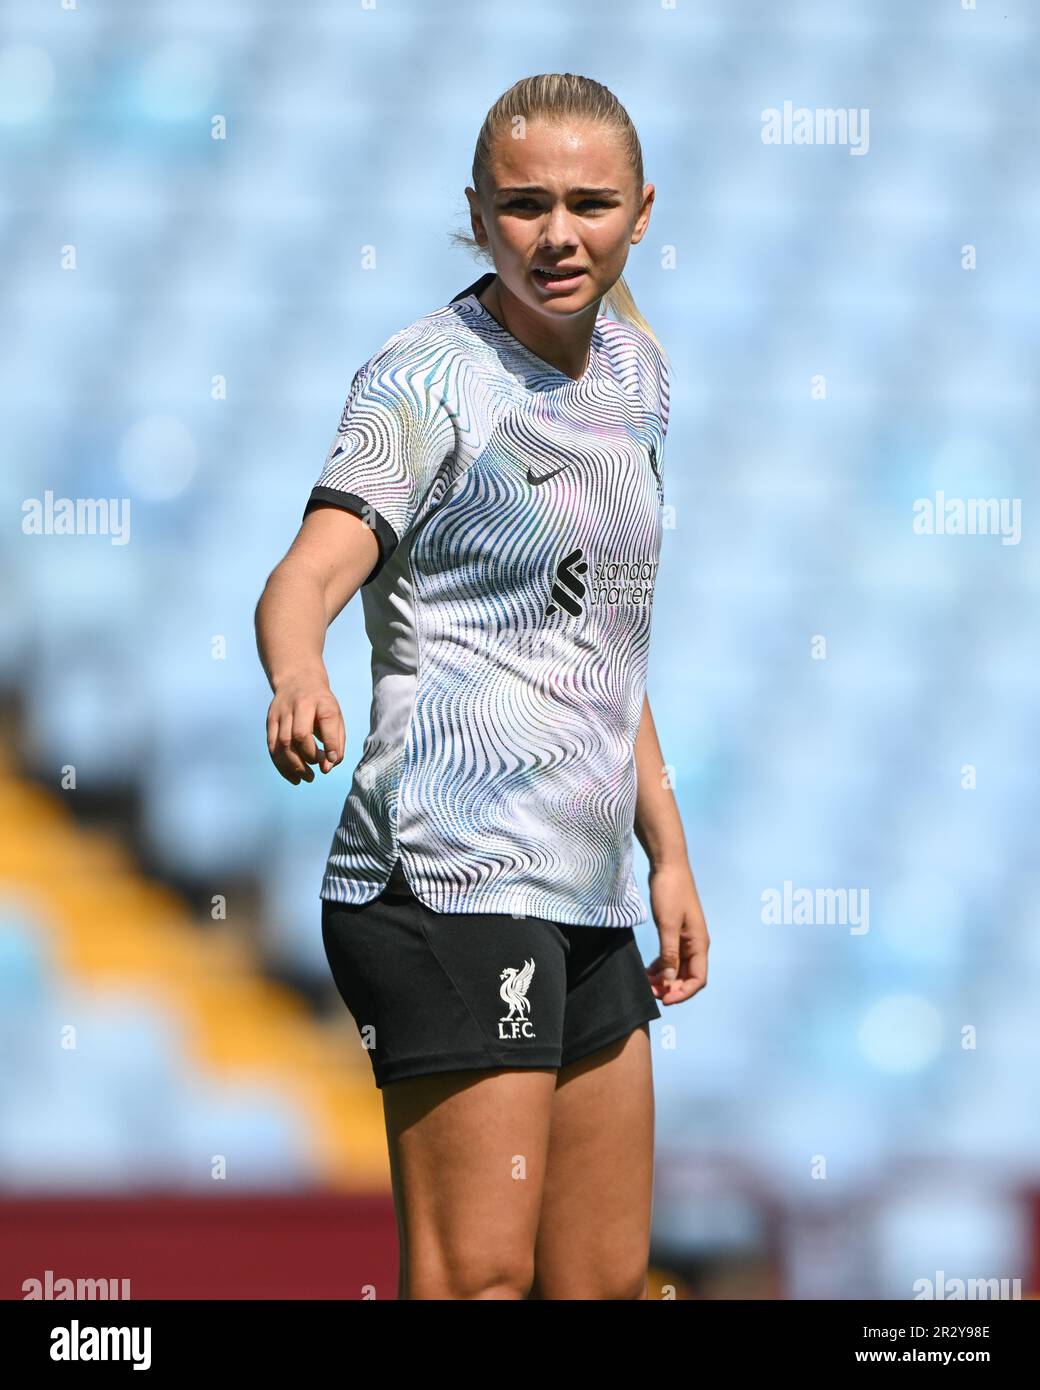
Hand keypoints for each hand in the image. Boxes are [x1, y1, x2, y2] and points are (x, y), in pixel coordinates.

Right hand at [266, 669, 344, 784]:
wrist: (298, 680)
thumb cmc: (321, 706)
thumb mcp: (336, 718)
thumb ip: (336, 744)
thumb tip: (327, 768)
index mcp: (322, 701)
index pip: (327, 720)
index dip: (331, 743)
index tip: (332, 759)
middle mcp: (300, 705)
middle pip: (300, 734)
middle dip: (309, 757)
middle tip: (318, 769)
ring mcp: (282, 712)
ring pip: (283, 743)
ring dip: (294, 766)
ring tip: (307, 778)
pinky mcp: (270, 720)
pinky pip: (272, 747)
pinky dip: (282, 765)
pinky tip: (293, 776)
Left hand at [645, 862, 708, 1004]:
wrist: (668, 865)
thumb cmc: (670, 891)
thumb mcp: (667, 924)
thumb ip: (669, 954)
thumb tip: (669, 981)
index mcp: (699, 943)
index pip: (698, 979)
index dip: (683, 993)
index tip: (664, 999)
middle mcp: (696, 944)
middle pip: (687, 976)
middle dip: (671, 988)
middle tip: (650, 992)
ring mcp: (686, 938)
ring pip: (678, 968)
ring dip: (665, 978)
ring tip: (646, 982)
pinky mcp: (676, 932)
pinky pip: (671, 956)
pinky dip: (661, 966)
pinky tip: (648, 969)